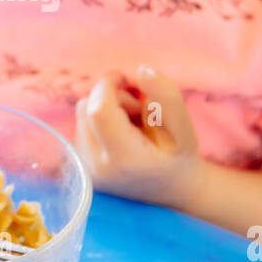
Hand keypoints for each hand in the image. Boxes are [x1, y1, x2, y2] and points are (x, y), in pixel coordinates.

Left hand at [75, 66, 204, 209]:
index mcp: (124, 159)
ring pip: (81, 112)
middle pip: (88, 106)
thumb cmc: (179, 158)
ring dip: (105, 107)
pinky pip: (80, 123)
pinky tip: (119, 134)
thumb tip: (141, 70)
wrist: (171, 191)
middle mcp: (96, 167)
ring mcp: (84, 169)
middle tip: (138, 111)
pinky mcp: (78, 165)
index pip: (99, 110)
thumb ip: (166, 96)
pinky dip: (98, 120)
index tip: (127, 79)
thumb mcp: (183, 127)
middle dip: (112, 97)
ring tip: (130, 124)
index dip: (109, 84)